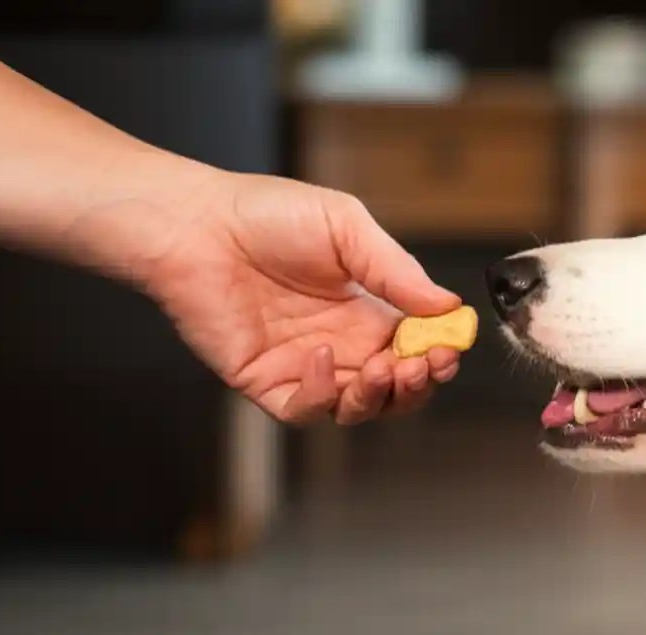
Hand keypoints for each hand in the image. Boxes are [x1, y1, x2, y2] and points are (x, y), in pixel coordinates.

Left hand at [131, 170, 463, 423]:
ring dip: (379, 397)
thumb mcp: (347, 227)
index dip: (437, 354)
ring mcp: (304, 367)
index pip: (415, 348)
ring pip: (357, 409)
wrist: (194, 225)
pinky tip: (321, 356)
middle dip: (418, 384)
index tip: (450, 346)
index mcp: (366, 310)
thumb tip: (447, 305)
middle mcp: (341, 343)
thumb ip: (396, 270)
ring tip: (383, 368)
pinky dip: (320, 395)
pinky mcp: (266, 382)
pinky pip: (304, 409)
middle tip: (424, 364)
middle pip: (395, 388)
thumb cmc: (265, 215)